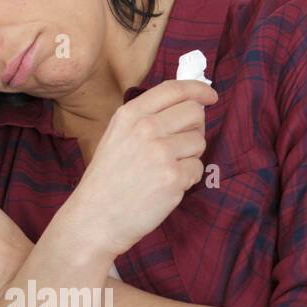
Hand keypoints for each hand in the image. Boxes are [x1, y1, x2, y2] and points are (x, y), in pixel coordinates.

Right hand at [57, 78, 217, 260]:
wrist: (95, 217)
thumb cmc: (108, 179)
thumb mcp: (117, 136)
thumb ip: (147, 118)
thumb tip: (189, 106)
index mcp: (130, 114)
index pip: (173, 89)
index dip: (198, 89)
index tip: (210, 96)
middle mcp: (146, 128)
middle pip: (194, 112)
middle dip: (193, 127)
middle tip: (178, 145)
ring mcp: (161, 152)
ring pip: (199, 141)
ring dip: (189, 155)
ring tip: (163, 170)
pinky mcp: (174, 177)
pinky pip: (198, 168)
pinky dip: (187, 178)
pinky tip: (164, 186)